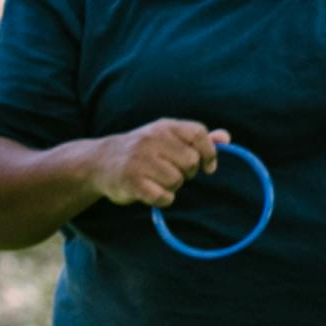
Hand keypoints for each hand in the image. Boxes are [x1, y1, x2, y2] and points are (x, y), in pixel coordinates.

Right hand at [95, 119, 230, 209]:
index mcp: (163, 126)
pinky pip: (164, 197)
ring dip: (171, 186)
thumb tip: (226, 138)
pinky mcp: (132, 181)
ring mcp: (140, 160)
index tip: (207, 166)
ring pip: (177, 180)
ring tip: (155, 180)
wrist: (98, 162)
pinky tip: (150, 192)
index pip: (198, 134)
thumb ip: (196, 139)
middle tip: (171, 172)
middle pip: (191, 162)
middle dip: (187, 172)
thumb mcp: (166, 138)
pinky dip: (162, 199)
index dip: (209, 152)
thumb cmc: (141, 151)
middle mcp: (151, 139)